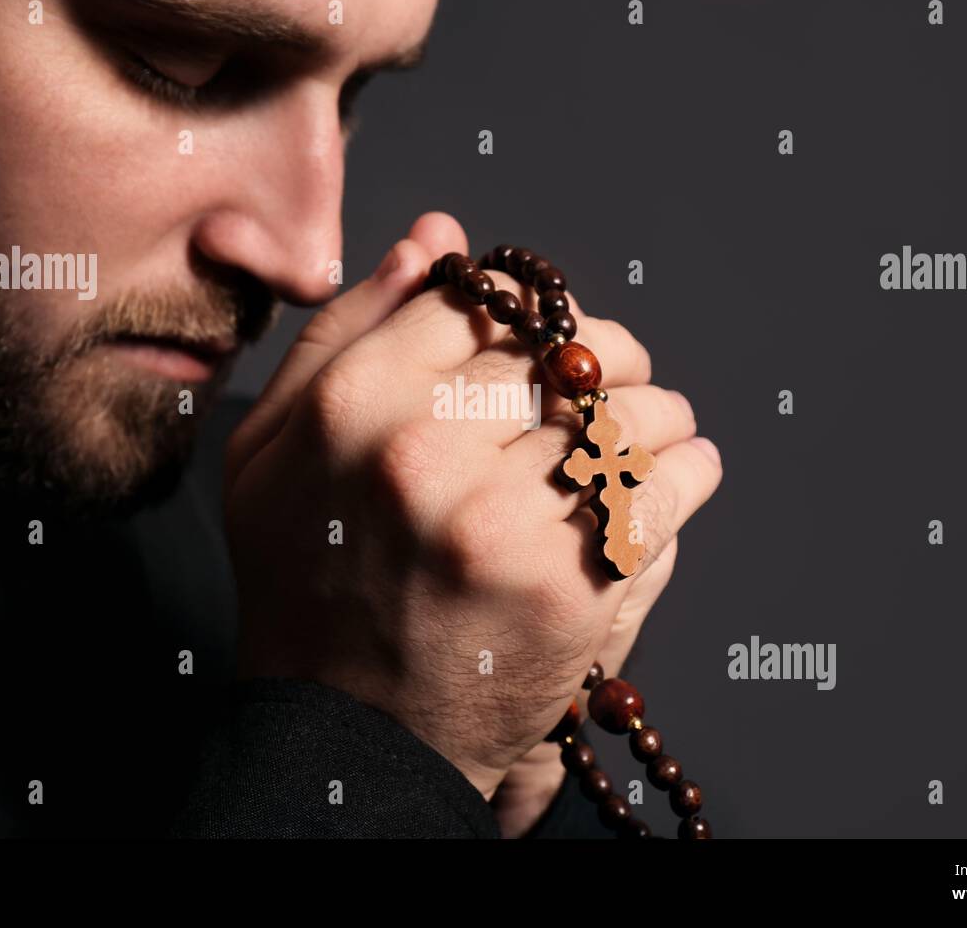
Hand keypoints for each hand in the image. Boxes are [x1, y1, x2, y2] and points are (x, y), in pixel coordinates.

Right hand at [224, 211, 722, 802]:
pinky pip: (666, 488)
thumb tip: (435, 236)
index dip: (528, 312)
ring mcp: (503, 523)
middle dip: (608, 356)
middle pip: (567, 349)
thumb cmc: (308, 580)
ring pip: (630, 412)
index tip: (546, 339)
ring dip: (656, 413)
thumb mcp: (275, 448)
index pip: (483, 301)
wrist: (352, 730)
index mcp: (353, 405)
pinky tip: (682, 472)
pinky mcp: (570, 587)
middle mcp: (425, 455)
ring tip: (651, 431)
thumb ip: (347, 331)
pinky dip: (691, 470)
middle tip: (616, 380)